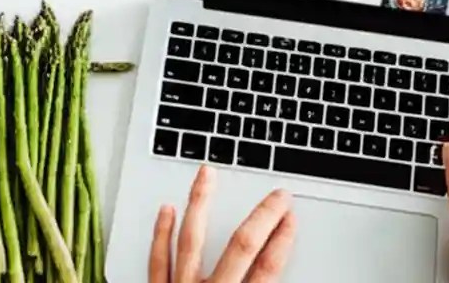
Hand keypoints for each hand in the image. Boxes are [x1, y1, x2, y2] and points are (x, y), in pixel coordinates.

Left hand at [148, 165, 296, 281]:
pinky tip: (167, 210)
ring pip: (192, 240)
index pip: (267, 268)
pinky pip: (157, 261)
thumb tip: (279, 271)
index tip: (290, 218)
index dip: (283, 240)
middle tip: (277, 195)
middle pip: (241, 247)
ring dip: (200, 203)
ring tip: (207, 176)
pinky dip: (161, 234)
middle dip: (262, 217)